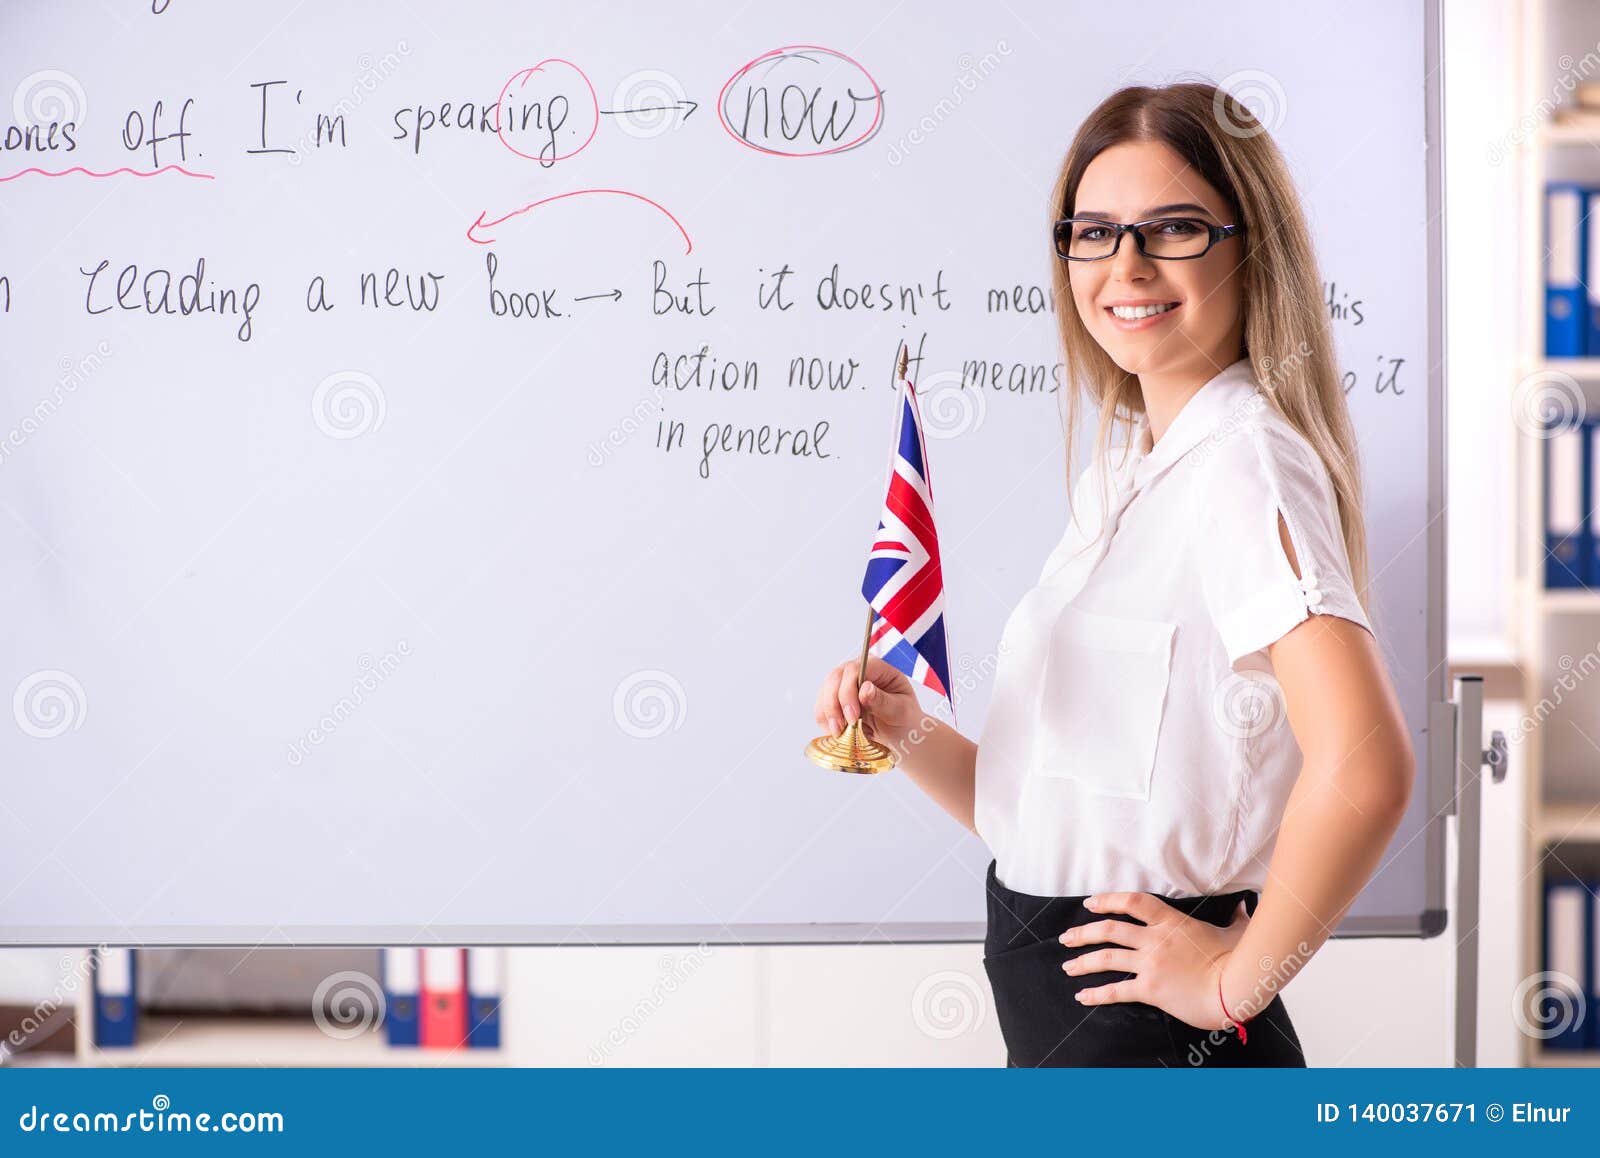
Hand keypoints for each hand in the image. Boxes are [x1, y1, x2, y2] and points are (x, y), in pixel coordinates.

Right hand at [813, 655, 921, 750]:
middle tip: (843, 729)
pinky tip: (845, 734)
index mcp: (876, 667)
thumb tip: (865, 688)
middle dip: (835, 706)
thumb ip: (883, 700)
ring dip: (830, 718)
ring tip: (846, 735)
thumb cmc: (904, 718)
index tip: (853, 716)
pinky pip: (821, 711)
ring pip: (824, 696)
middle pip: (833, 680)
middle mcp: (856, 672)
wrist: (900, 733)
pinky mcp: (834, 702)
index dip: (848, 692)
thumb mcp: (901, 710)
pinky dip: (829, 725)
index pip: (854, 670)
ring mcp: (842, 686)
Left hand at [1058, 891, 1251, 1031]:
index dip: (1108, 899)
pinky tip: (1082, 996)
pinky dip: (1096, 994)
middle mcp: (1155, 940)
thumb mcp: (1235, 931)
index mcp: (1172, 922)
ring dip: (1083, 961)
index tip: (1090, 903)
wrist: (1238, 987)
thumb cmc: (1240, 959)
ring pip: (1107, 958)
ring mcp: (1151, 964)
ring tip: (1068, 966)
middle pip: (1109, 930)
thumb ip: (1235, 919)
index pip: (1132, 902)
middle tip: (1066, 937)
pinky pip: (1117, 990)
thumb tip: (1245, 907)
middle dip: (1083, 933)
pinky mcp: (1150, 989)